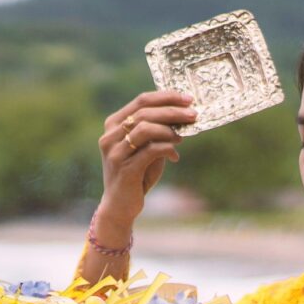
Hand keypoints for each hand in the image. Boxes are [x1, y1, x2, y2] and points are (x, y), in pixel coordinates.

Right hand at [96, 91, 196, 227]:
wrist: (120, 205)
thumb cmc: (136, 174)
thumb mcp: (145, 148)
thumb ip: (157, 131)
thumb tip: (183, 115)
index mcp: (113, 125)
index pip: (142, 101)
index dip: (166, 97)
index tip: (188, 99)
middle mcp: (110, 136)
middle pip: (145, 112)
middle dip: (173, 112)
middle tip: (193, 115)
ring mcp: (115, 152)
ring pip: (146, 128)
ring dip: (169, 130)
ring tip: (182, 137)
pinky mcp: (124, 169)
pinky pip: (150, 150)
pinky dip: (167, 149)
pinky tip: (175, 155)